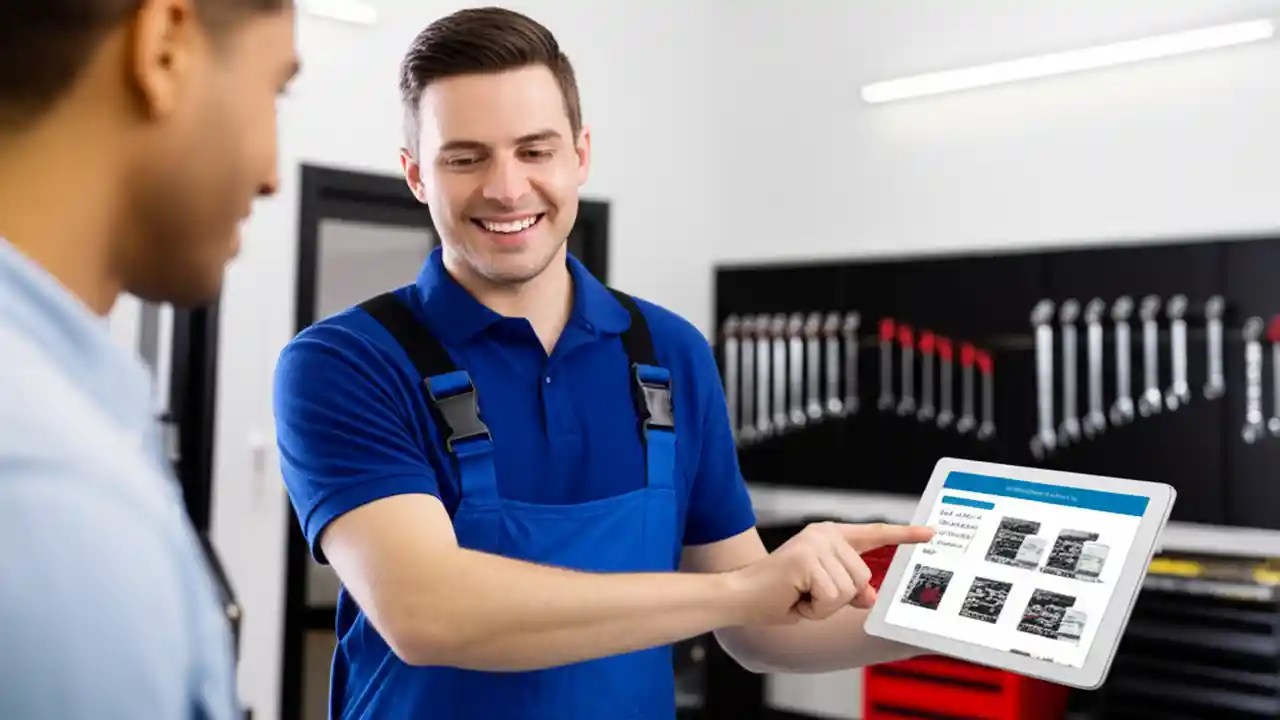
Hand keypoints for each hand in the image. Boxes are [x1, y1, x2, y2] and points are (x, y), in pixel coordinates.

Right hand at [729, 522, 933, 625]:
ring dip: (824, 606)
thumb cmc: (779, 595)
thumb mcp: (822, 595)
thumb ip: (850, 590)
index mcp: (829, 537)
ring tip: (799, 596)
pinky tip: (794, 598)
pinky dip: (814, 609)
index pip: (873, 534)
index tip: (931, 533)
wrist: (741, 597)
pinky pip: (831, 597)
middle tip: (807, 596)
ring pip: (849, 589)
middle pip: (863, 577)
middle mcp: (824, 534)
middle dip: (839, 598)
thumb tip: (871, 596)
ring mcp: (815, 544)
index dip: (904, 535)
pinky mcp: (806, 558)